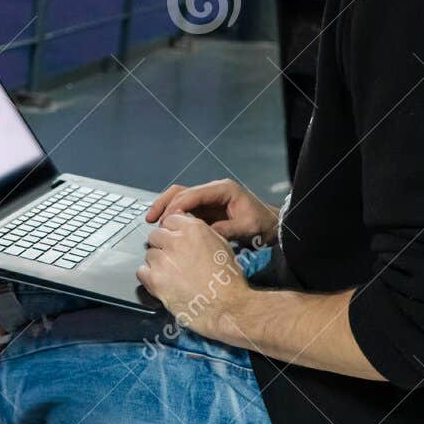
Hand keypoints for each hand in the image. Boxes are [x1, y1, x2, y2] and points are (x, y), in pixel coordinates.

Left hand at [136, 213, 250, 334]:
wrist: (227, 306)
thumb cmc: (228, 280)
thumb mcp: (221, 246)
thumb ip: (200, 234)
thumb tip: (187, 231)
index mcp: (193, 229)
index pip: (170, 220)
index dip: (172, 232)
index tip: (174, 240)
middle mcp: (176, 241)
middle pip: (156, 236)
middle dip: (163, 246)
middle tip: (173, 259)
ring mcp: (163, 260)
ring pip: (149, 254)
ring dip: (157, 263)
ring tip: (172, 274)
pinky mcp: (155, 280)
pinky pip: (141, 271)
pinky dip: (149, 277)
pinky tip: (162, 282)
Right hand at [144, 178, 278, 244]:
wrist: (272, 226)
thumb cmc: (262, 224)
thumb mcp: (247, 227)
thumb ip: (226, 230)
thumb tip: (203, 234)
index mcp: (223, 189)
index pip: (193, 194)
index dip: (177, 206)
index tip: (166, 220)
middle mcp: (213, 191)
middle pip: (181, 191)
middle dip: (164, 204)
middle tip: (151, 219)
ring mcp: (208, 199)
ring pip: (180, 198)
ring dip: (165, 208)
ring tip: (151, 221)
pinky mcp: (206, 209)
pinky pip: (184, 209)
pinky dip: (172, 215)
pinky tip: (163, 225)